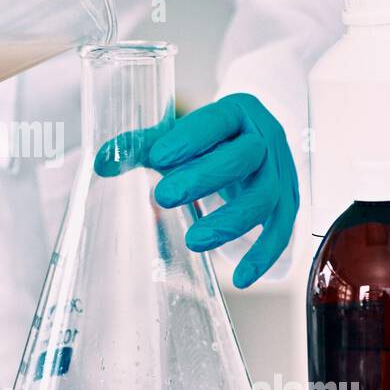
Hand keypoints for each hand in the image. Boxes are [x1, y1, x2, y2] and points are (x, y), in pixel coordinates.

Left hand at [147, 94, 298, 288]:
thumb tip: (101, 162)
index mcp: (237, 111)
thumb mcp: (177, 137)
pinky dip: (263, 255)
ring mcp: (281, 171)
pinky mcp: (287, 201)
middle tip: (164, 196)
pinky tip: (240, 277)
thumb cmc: (207, 139)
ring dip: (231, 222)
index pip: (217, 120)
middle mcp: (265, 138)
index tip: (157, 158)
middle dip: (205, 178)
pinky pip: (282, 229)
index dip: (190, 138)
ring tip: (194, 241)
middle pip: (245, 157)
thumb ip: (141, 147)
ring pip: (266, 196)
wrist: (249, 141)